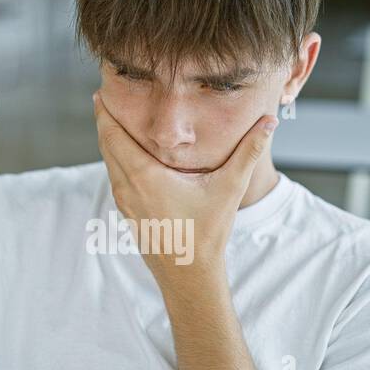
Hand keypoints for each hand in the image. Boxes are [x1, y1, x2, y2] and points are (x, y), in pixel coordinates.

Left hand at [92, 91, 276, 283]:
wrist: (189, 277)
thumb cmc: (207, 233)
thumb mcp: (229, 188)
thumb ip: (249, 152)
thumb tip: (269, 122)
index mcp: (145, 177)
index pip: (114, 136)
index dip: (105, 113)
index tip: (100, 93)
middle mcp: (127, 188)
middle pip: (106, 146)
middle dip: (103, 121)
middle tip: (102, 98)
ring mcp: (124, 204)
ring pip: (109, 164)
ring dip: (108, 142)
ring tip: (111, 121)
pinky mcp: (128, 214)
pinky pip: (115, 179)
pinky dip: (115, 161)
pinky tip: (125, 156)